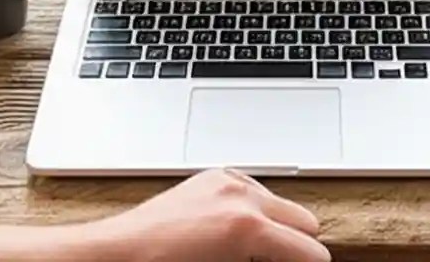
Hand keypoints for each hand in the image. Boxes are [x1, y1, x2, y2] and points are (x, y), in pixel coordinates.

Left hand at [95, 169, 329, 261]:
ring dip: (276, 225)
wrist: (119, 252)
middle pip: (306, 220)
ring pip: (280, 202)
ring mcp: (227, 181)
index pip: (310, 250)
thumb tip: (288, 259)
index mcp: (248, 229)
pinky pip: (253, 189)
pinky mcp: (213, 176)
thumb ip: (265, 260)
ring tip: (253, 250)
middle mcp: (242, 197)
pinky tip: (234, 228)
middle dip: (298, 244)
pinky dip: (254, 208)